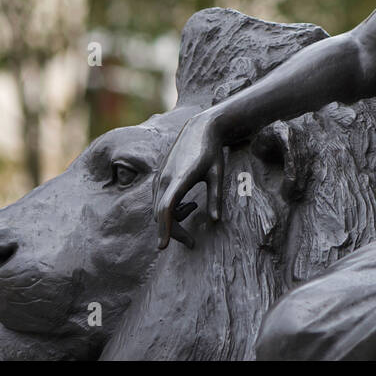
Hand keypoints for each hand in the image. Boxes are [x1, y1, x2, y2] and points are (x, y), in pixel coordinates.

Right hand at [152, 109, 225, 250]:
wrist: (200, 128)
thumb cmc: (212, 151)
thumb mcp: (218, 174)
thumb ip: (216, 198)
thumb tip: (215, 221)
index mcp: (179, 179)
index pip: (166, 209)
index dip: (164, 228)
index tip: (162, 247)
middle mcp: (164, 179)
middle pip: (161, 214)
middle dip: (173, 231)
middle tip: (192, 242)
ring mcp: (159, 177)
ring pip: (158, 208)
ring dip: (172, 218)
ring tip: (194, 208)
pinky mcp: (159, 175)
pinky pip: (159, 199)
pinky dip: (169, 208)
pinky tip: (188, 204)